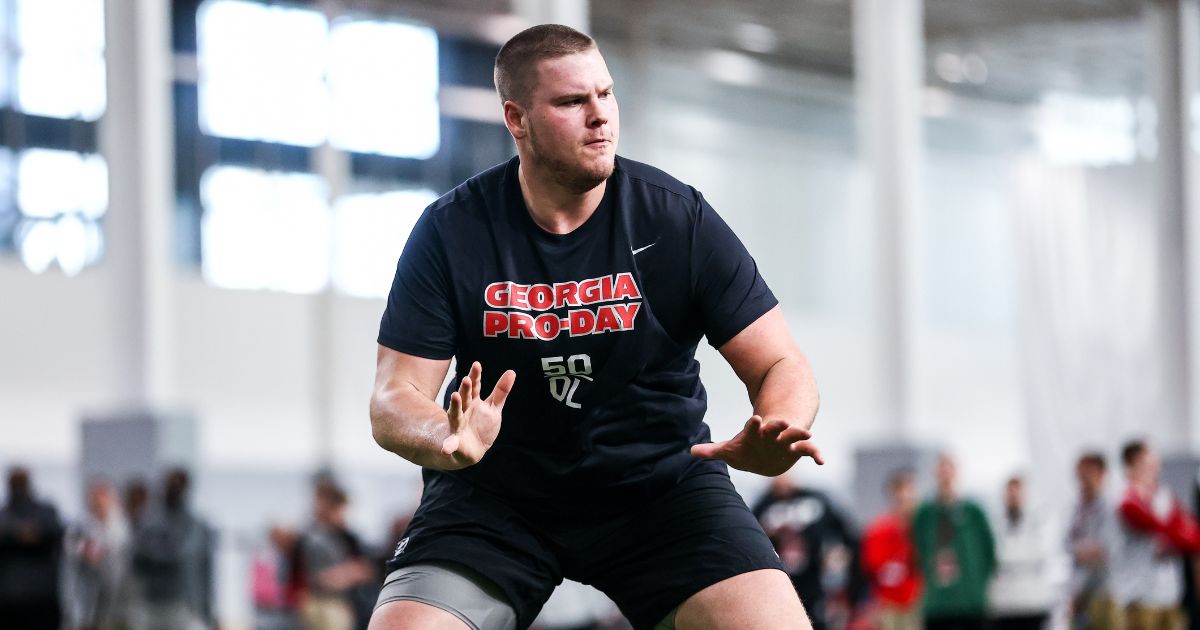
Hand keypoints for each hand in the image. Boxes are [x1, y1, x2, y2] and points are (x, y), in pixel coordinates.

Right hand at [440, 361, 515, 467]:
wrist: (474, 449)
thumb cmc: (482, 425)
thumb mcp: (494, 407)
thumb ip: (501, 390)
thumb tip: (512, 371)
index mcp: (473, 402)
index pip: (475, 387)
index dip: (476, 376)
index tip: (477, 365)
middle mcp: (464, 411)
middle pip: (465, 398)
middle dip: (466, 388)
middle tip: (467, 379)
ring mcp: (458, 425)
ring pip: (455, 414)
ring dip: (454, 405)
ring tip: (454, 396)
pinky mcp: (456, 441)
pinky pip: (451, 443)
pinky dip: (448, 445)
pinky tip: (446, 448)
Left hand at [690, 415, 823, 476]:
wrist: (766, 450)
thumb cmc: (746, 449)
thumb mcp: (730, 450)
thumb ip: (712, 450)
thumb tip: (690, 451)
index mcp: (755, 433)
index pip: (753, 427)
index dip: (754, 424)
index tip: (756, 419)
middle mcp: (772, 435)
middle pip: (776, 428)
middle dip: (779, 426)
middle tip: (783, 422)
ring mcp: (785, 441)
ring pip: (795, 436)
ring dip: (800, 434)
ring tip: (807, 434)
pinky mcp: (797, 450)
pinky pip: (809, 451)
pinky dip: (816, 454)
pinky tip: (823, 462)